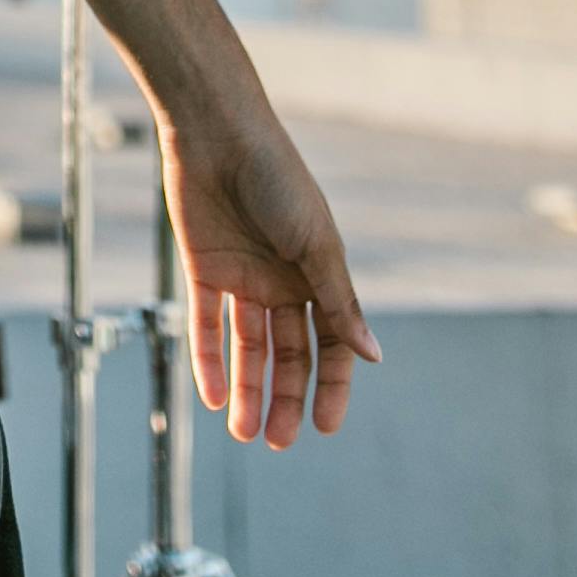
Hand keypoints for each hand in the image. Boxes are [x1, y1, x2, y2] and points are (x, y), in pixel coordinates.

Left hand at [156, 97, 377, 446]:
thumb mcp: (316, 244)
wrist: (218, 133)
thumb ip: (338, 302)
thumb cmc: (278, 179)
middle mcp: (283, 281)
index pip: (330, 344)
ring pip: (246, 348)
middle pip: (287, 354)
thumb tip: (372, 357)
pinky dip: (208, 361)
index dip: (331, 386)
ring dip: (246, 390)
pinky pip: (206, 325)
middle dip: (285, 399)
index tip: (325, 428)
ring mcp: (242, 276)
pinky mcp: (204, 269)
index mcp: (318, 274)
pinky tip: (210, 397)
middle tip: (278, 442)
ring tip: (243, 433)